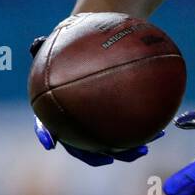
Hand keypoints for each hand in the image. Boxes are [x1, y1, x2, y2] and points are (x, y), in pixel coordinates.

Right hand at [29, 33, 162, 165]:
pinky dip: (143, 132)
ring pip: (110, 143)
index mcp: (56, 106)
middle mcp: (75, 120)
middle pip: (81, 144)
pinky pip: (130, 129)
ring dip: (125, 151)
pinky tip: (160, 131)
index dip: (46, 133)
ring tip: (143, 149)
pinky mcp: (119, 117)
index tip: (49, 142)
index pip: (45, 122)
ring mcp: (98, 121)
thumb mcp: (61, 38)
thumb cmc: (76, 39)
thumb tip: (34, 44)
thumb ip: (48, 45)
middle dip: (96, 154)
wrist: (95, 37)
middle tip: (110, 156)